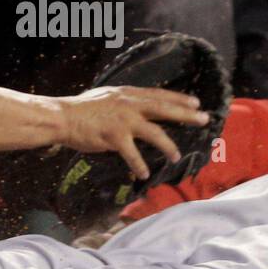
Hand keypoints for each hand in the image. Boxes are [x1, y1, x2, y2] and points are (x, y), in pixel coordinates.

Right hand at [56, 86, 208, 179]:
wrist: (63, 117)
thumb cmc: (83, 109)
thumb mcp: (107, 97)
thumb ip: (124, 102)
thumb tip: (137, 106)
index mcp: (128, 94)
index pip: (159, 95)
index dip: (179, 99)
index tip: (196, 102)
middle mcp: (129, 105)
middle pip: (164, 109)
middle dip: (186, 115)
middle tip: (204, 119)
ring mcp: (123, 120)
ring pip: (155, 133)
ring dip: (168, 146)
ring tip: (176, 156)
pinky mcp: (114, 136)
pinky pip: (132, 154)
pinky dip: (139, 165)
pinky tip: (144, 174)